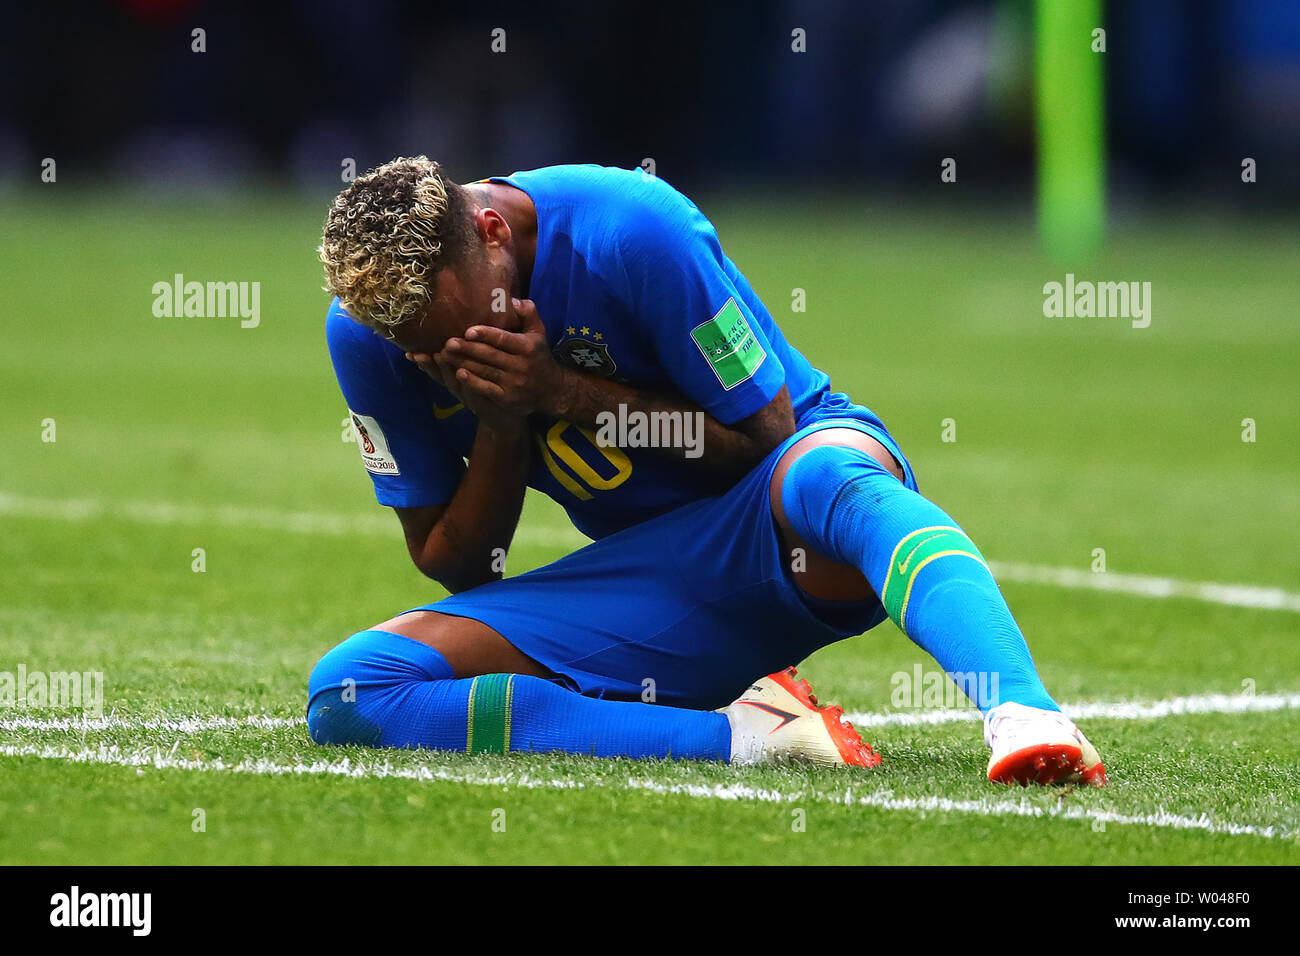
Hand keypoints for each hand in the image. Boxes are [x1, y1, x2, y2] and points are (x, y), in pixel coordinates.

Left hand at [438, 298, 563, 416]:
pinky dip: (472, 382)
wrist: (551, 390)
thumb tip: (513, 300)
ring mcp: (514, 384)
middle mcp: (521, 366)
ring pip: (485, 371)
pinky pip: (487, 389)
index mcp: (527, 347)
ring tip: (445, 356)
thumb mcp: (539, 332)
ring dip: (464, 363)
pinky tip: (458, 374)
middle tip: (448, 342)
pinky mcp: (508, 398)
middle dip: (467, 349)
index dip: (485, 334)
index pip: (503, 339)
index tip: (468, 330)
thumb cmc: (538, 356)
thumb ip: (529, 313)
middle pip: (490, 355)